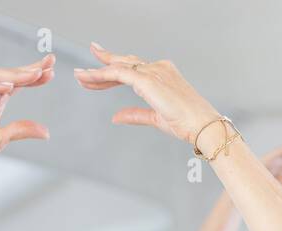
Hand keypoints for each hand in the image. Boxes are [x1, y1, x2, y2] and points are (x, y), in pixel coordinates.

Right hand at [0, 56, 52, 175]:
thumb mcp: (0, 139)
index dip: (34, 76)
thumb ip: (20, 131)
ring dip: (15, 75)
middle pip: (9, 75)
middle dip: (28, 69)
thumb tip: (47, 133)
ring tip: (33, 74)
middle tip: (48, 64)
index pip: (18, 83)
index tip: (51, 71)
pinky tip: (8, 87)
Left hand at [75, 43, 219, 147]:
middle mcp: (158, 68)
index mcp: (163, 74)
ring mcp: (153, 71)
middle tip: (90, 55)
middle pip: (125, 62)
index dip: (114, 68)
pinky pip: (118, 73)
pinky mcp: (147, 79)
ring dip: (97, 72)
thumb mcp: (156, 119)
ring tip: (80, 76)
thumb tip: (116, 116)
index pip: (133, 69)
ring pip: (118, 67)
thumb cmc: (186, 123)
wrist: (201, 124)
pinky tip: (89, 80)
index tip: (101, 64)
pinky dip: (102, 75)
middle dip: (105, 59)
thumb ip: (135, 114)